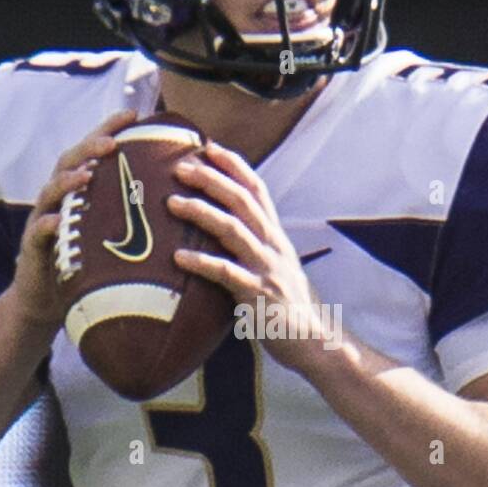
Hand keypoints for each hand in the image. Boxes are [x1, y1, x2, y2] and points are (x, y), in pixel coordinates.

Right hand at [11, 109, 135, 328]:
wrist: (45, 300)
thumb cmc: (86, 264)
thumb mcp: (109, 234)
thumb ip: (130, 212)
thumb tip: (177, 197)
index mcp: (78, 191)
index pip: (93, 152)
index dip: (109, 129)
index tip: (134, 114)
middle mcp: (58, 200)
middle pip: (69, 162)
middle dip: (90, 147)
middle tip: (113, 142)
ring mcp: (42, 221)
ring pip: (51, 192)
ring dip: (68, 180)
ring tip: (88, 173)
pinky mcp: (33, 249)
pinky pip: (37, 233)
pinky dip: (46, 226)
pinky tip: (55, 223)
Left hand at [168, 141, 335, 372]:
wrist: (316, 340)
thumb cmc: (288, 306)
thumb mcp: (274, 267)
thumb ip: (252, 248)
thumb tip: (220, 236)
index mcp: (275, 235)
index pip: (256, 188)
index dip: (233, 164)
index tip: (208, 145)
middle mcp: (273, 245)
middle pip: (242, 200)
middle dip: (211, 179)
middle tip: (179, 166)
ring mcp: (266, 268)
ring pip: (233, 229)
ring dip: (201, 212)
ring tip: (171, 202)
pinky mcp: (258, 294)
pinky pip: (226, 273)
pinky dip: (201, 262)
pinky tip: (177, 257)